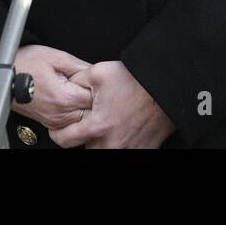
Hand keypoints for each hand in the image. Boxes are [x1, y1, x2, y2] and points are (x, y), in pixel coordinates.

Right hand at [11, 45, 93, 131]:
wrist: (5, 76)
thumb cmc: (25, 64)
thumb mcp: (56, 57)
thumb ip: (80, 66)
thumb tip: (96, 72)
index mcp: (64, 98)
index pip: (95, 98)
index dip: (99, 85)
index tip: (97, 78)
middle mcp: (60, 114)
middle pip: (91, 111)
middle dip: (94, 97)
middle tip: (91, 83)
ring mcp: (54, 120)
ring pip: (83, 118)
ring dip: (85, 105)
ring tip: (80, 89)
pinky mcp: (50, 122)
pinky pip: (71, 121)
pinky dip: (75, 111)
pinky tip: (72, 97)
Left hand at [49, 61, 175, 148]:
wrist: (166, 88)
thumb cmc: (135, 80)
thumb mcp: (98, 72)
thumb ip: (76, 82)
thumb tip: (64, 88)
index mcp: (97, 127)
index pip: (64, 141)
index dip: (58, 133)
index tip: (60, 128)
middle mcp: (110, 144)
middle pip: (84, 149)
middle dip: (82, 137)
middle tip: (88, 122)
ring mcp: (127, 150)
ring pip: (101, 151)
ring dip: (99, 142)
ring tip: (105, 125)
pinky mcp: (142, 151)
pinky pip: (122, 150)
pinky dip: (118, 143)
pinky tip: (121, 130)